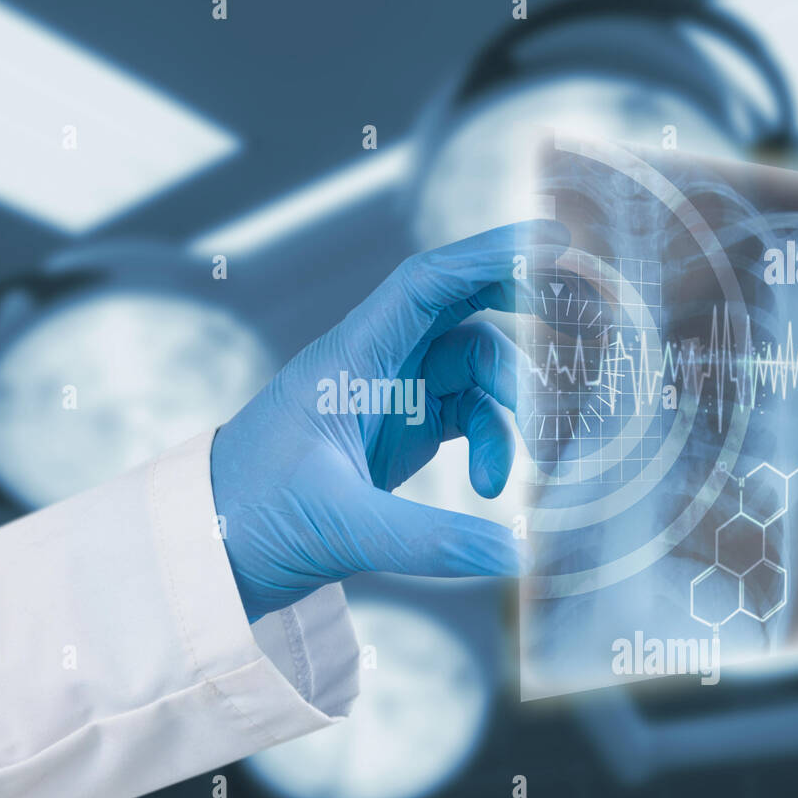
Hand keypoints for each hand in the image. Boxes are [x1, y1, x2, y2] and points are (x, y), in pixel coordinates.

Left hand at [210, 220, 569, 620]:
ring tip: (529, 468)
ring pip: (475, 368)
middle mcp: (374, 362)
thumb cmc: (254, 516)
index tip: (554, 241)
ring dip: (513, 408)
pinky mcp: (399, 430)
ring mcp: (389, 395)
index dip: (490, 253)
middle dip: (523, 312)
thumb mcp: (340, 526)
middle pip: (463, 308)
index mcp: (350, 357)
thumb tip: (513, 556)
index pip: (426, 282)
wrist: (214, 546)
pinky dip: (494, 444)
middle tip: (582, 326)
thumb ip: (427, 542)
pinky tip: (491, 491)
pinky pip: (468, 415)